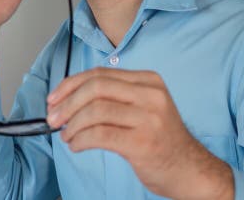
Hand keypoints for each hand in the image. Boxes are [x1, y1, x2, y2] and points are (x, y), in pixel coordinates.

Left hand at [46, 68, 232, 199]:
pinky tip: (77, 145)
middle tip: (53, 118)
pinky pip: (99, 135)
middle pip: (96, 88)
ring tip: (67, 136)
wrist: (190, 169)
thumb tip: (69, 98)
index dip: (71, 84)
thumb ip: (115, 97)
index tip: (54, 98)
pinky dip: (80, 140)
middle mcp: (150, 95)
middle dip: (67, 103)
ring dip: (72, 125)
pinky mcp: (142, 143)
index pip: (100, 74)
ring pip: (95, 111)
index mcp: (148, 81)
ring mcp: (148, 118)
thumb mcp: (145, 107)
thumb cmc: (162, 139)